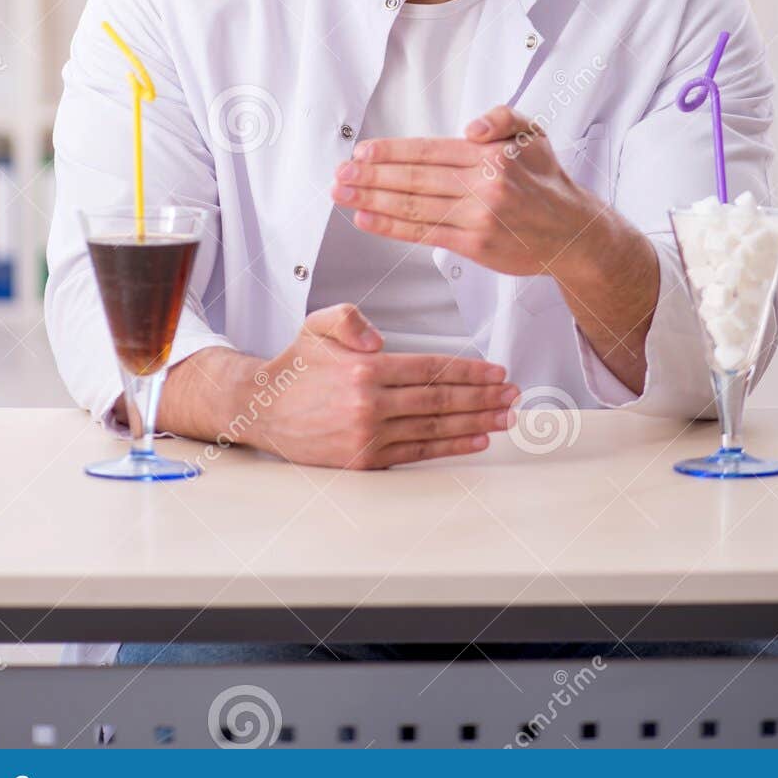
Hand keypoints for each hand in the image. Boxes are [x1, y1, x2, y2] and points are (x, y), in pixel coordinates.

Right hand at [252, 303, 518, 468]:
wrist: (264, 410)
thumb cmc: (297, 367)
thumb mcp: (318, 325)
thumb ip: (349, 318)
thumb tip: (378, 337)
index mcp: (364, 370)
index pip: (430, 368)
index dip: (468, 371)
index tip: (496, 371)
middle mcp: (369, 405)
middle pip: (440, 400)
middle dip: (483, 397)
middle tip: (513, 394)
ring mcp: (368, 436)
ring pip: (435, 428)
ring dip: (477, 422)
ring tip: (506, 416)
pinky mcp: (365, 460)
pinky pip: (418, 452)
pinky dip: (452, 447)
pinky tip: (476, 439)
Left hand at [331, 104, 605, 276]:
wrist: (574, 232)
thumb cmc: (547, 181)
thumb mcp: (533, 133)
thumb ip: (501, 117)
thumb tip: (469, 127)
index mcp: (491, 155)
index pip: (429, 150)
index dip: (390, 151)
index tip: (362, 152)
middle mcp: (483, 185)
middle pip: (414, 178)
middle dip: (371, 175)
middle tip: (340, 173)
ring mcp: (477, 217)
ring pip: (414, 206)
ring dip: (372, 199)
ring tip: (343, 194)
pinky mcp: (474, 245)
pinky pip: (424, 233)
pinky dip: (391, 226)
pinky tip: (366, 219)